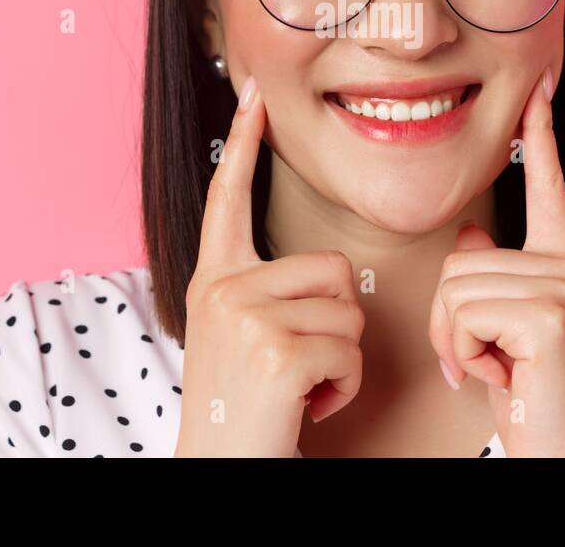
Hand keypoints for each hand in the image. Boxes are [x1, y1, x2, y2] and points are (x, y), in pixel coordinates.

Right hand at [175, 76, 365, 456]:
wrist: (219, 471)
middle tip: (297, 369)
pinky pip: (349, 352)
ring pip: (349, 313)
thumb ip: (266, 293)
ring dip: (341, 363)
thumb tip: (323, 271)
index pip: (229, 198)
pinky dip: (342, 390)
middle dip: (336, 327)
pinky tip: (304, 408)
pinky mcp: (275, 350)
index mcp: (214, 280)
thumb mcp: (240, 338)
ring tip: (298, 389)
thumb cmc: (243, 409)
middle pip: (332, 269)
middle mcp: (223, 288)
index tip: (256, 94)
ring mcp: (246, 316)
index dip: (244, 143)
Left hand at [427, 67, 564, 456]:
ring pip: (455, 286)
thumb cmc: (529, 394)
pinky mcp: (550, 314)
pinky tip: (498, 376)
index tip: (539, 87)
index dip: (541, 137)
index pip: (547, 189)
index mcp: (563, 265)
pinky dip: (462, 356)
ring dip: (454, 341)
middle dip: (447, 320)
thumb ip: (493, 275)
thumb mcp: (503, 329)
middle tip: (481, 359)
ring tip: (493, 367)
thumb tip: (474, 232)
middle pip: (461, 258)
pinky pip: (461, 314)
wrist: (558, 452)